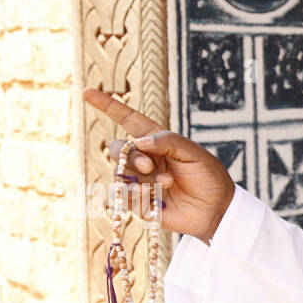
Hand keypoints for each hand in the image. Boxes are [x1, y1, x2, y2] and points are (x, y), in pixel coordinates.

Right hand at [82, 88, 235, 243]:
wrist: (217, 210)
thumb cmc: (209, 178)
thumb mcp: (194, 153)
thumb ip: (168, 141)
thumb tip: (138, 141)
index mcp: (157, 141)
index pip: (127, 120)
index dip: (107, 106)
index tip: (86, 92)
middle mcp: (145, 159)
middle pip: (117, 149)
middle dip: (130, 155)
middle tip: (150, 166)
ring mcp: (141, 181)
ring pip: (121, 173)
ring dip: (142, 178)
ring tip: (167, 184)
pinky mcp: (140, 202)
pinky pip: (125, 195)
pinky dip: (137, 194)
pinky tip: (156, 197)